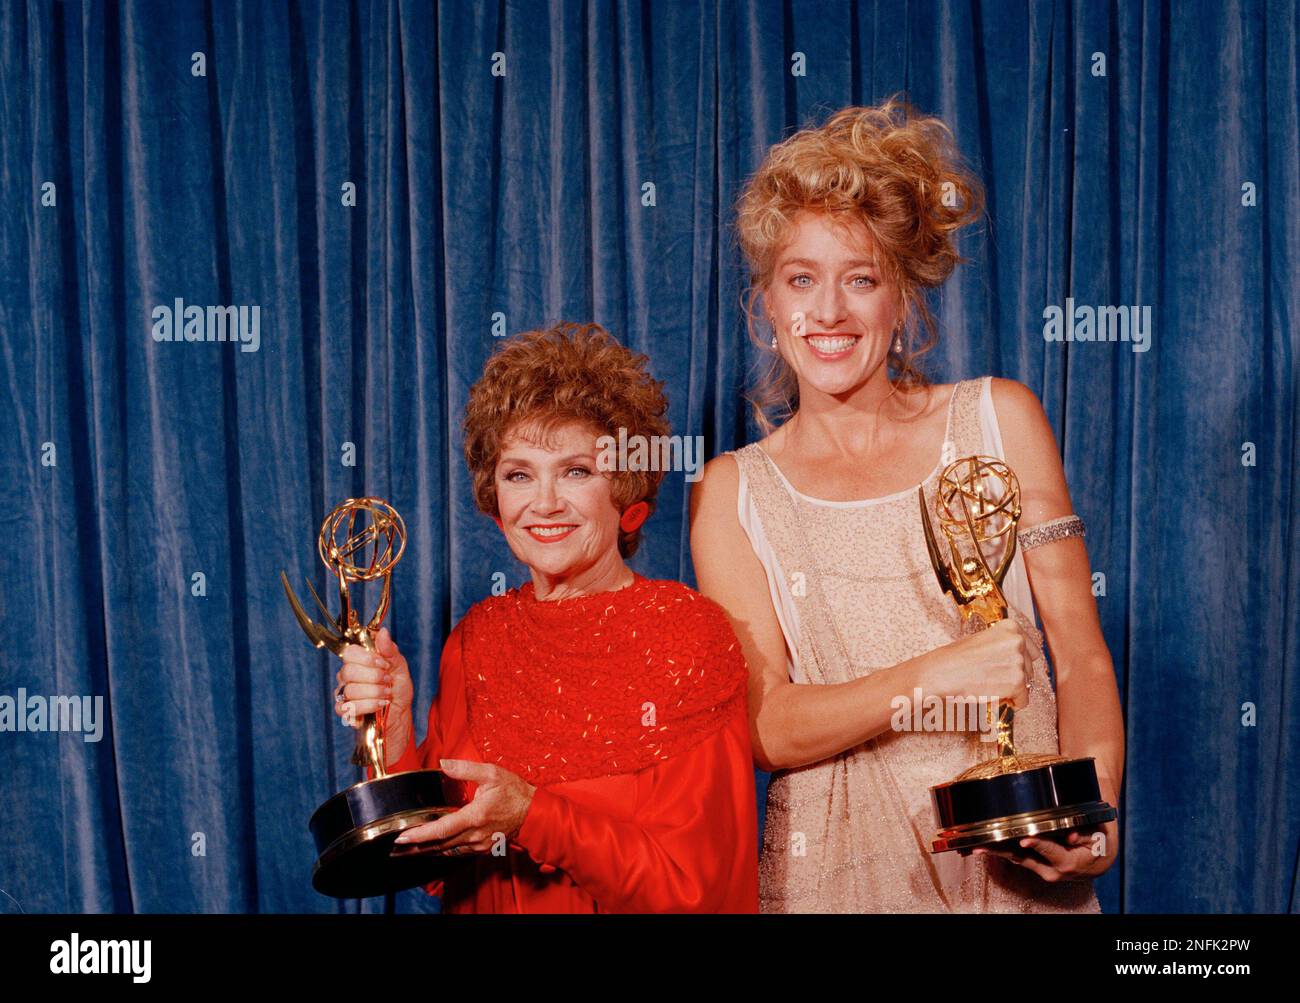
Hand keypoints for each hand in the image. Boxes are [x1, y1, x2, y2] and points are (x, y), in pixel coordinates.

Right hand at [334, 627, 413, 726]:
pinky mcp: (345, 711)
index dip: (367, 658)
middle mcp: (348, 676)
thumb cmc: (398, 690)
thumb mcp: (400, 668)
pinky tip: (379, 706)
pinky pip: (348, 708)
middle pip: (349, 671)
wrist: (399, 715)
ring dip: (374, 693)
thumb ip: (390, 651)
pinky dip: (367, 706)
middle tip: (388, 681)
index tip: (384, 665)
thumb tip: (383, 632)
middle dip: (374, 677)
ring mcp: (344, 693)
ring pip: (350, 690)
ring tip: (386, 695)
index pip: (350, 652)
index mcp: (359, 661)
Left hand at [392, 759, 535, 855]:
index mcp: (475, 816)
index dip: (420, 835)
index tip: (403, 837)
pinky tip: (434, 847)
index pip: (441, 829)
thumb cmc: (514, 791)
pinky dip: (444, 850)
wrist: (533, 812)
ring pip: (448, 851)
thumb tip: (443, 764)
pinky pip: (458, 852)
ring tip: (410, 848)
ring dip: (428, 850)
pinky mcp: (482, 849)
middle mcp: (475, 835)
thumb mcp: (491, 773)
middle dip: (418, 846)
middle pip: (440, 844)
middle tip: (398, 845)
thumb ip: (465, 768)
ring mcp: (479, 845)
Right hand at [930, 619, 1030, 709]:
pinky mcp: (1018, 682)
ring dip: (1012, 689)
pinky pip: (1023, 700)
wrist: (942, 673)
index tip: (1006, 668)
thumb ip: (1003, 646)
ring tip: (989, 686)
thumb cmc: (956, 658)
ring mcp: (1019, 661)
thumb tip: (1019, 660)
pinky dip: (1012, 703)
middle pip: (1029, 667)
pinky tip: (994, 696)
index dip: (1019, 662)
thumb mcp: (982, 640)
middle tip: (993, 679)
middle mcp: (1018, 641)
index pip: (1031, 650)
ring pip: (1027, 684)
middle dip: (1015, 676)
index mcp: (1011, 627)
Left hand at [974, 822, 1117, 880]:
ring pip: (1014, 857)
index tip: (1025, 839)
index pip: (1050, 851)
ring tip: (974, 845)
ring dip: (994, 851)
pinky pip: (1014, 857)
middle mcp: (1050, 870)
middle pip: (1023, 857)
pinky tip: (980, 847)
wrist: (1097, 860)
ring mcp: (1040, 869)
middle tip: (982, 844)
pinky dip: (998, 850)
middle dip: (1002, 849)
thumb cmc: (1097, 842)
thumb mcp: (1098, 835)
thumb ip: (1085, 833)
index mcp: (1068, 862)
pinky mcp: (1033, 864)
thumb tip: (1072, 834)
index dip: (1037, 844)